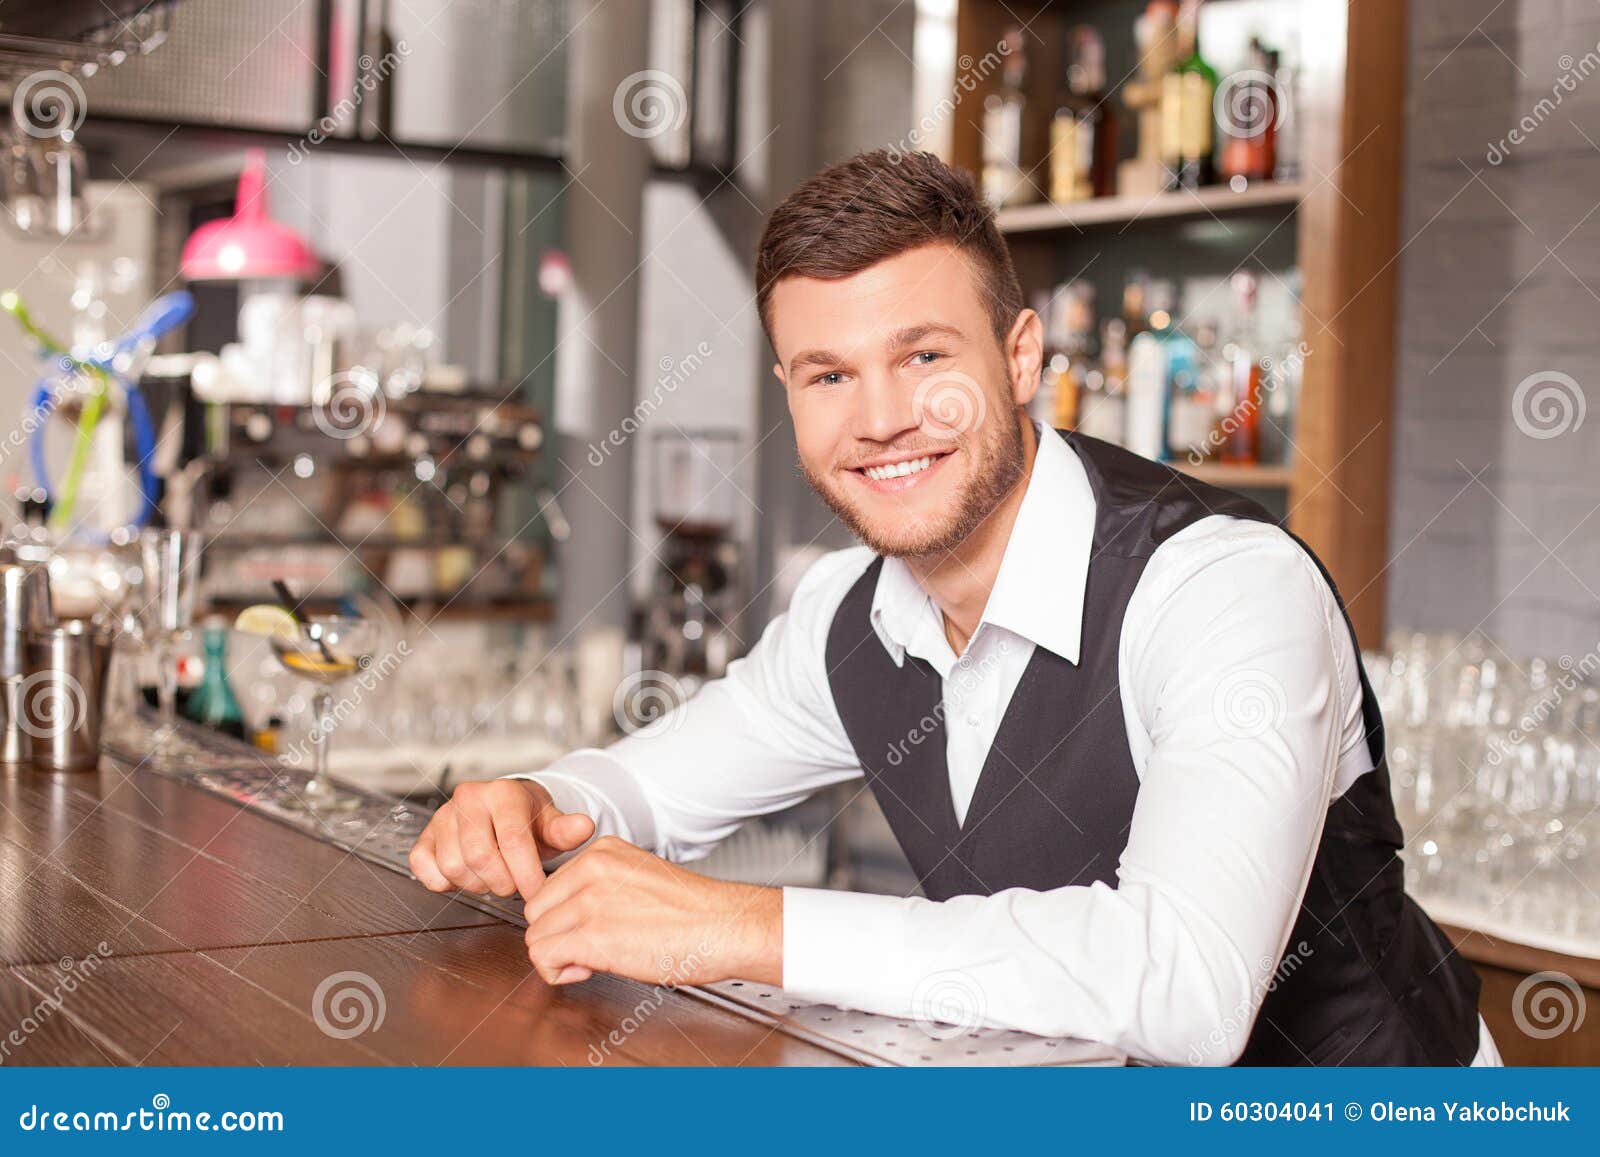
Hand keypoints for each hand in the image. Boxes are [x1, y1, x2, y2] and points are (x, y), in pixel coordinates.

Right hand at [409, 778, 594, 897]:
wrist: (504, 810)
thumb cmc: (528, 820)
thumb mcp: (552, 823)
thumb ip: (567, 830)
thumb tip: (584, 826)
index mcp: (502, 793)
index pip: (512, 840)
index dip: (526, 874)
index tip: (537, 893)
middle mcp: (468, 799)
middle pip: (480, 857)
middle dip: (502, 882)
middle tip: (515, 886)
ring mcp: (442, 817)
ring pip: (454, 866)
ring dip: (478, 884)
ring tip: (495, 878)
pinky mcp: (424, 836)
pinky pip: (424, 867)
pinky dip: (444, 881)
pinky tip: (468, 876)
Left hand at [522, 836, 781, 987]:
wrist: (724, 926)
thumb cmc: (696, 912)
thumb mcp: (640, 878)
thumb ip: (603, 887)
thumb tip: (574, 916)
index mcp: (603, 851)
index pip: (551, 886)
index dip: (565, 916)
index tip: (589, 929)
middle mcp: (592, 869)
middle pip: (537, 911)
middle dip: (556, 935)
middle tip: (589, 949)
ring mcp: (590, 901)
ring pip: (536, 936)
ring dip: (558, 955)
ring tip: (592, 960)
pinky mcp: (592, 935)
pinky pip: (544, 957)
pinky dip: (558, 972)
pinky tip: (587, 970)